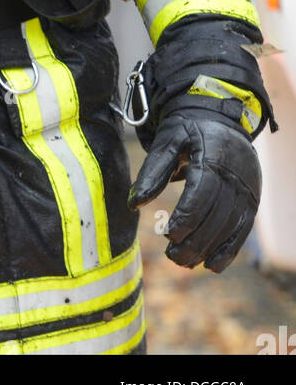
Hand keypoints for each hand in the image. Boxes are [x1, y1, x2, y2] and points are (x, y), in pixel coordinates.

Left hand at [128, 111, 260, 272]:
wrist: (219, 120)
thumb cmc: (187, 132)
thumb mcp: (167, 141)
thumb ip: (152, 172)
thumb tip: (133, 204)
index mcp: (213, 155)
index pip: (203, 191)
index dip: (188, 216)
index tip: (168, 234)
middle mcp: (235, 174)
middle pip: (217, 214)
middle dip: (195, 240)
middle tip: (172, 256)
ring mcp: (246, 189)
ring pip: (229, 226)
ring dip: (208, 249)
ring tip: (183, 262)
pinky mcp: (250, 201)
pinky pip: (242, 229)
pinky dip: (229, 250)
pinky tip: (211, 265)